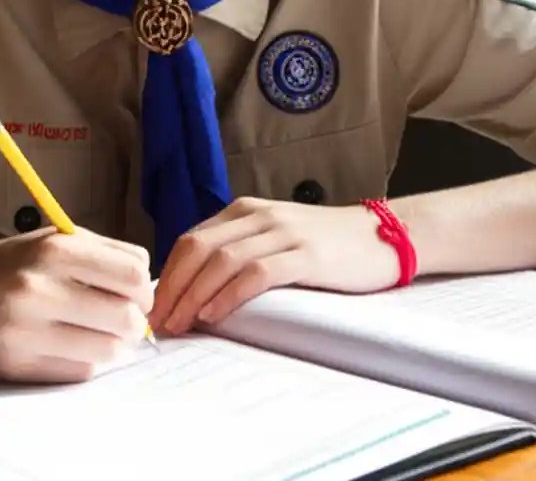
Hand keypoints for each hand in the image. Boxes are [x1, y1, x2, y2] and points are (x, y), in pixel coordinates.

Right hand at [0, 227, 152, 382]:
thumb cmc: (2, 268)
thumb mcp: (46, 241)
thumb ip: (100, 254)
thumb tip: (147, 284)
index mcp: (53, 249)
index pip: (132, 274)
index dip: (143, 287)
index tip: (135, 293)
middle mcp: (40, 288)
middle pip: (127, 317)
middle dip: (134, 321)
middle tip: (122, 318)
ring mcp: (27, 331)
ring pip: (109, 350)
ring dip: (112, 345)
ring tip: (96, 333)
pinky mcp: (18, 366)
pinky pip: (80, 372)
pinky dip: (85, 362)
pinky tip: (68, 346)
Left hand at [149, 197, 399, 335]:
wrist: (383, 236)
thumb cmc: (326, 245)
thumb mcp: (274, 236)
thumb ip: (239, 250)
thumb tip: (193, 288)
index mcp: (244, 211)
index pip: (190, 240)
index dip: (166, 275)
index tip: (152, 307)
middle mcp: (258, 216)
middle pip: (198, 249)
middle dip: (172, 288)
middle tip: (158, 322)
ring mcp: (283, 233)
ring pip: (222, 261)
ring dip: (193, 296)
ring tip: (180, 325)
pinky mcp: (307, 256)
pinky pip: (257, 273)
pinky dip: (230, 294)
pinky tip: (214, 315)